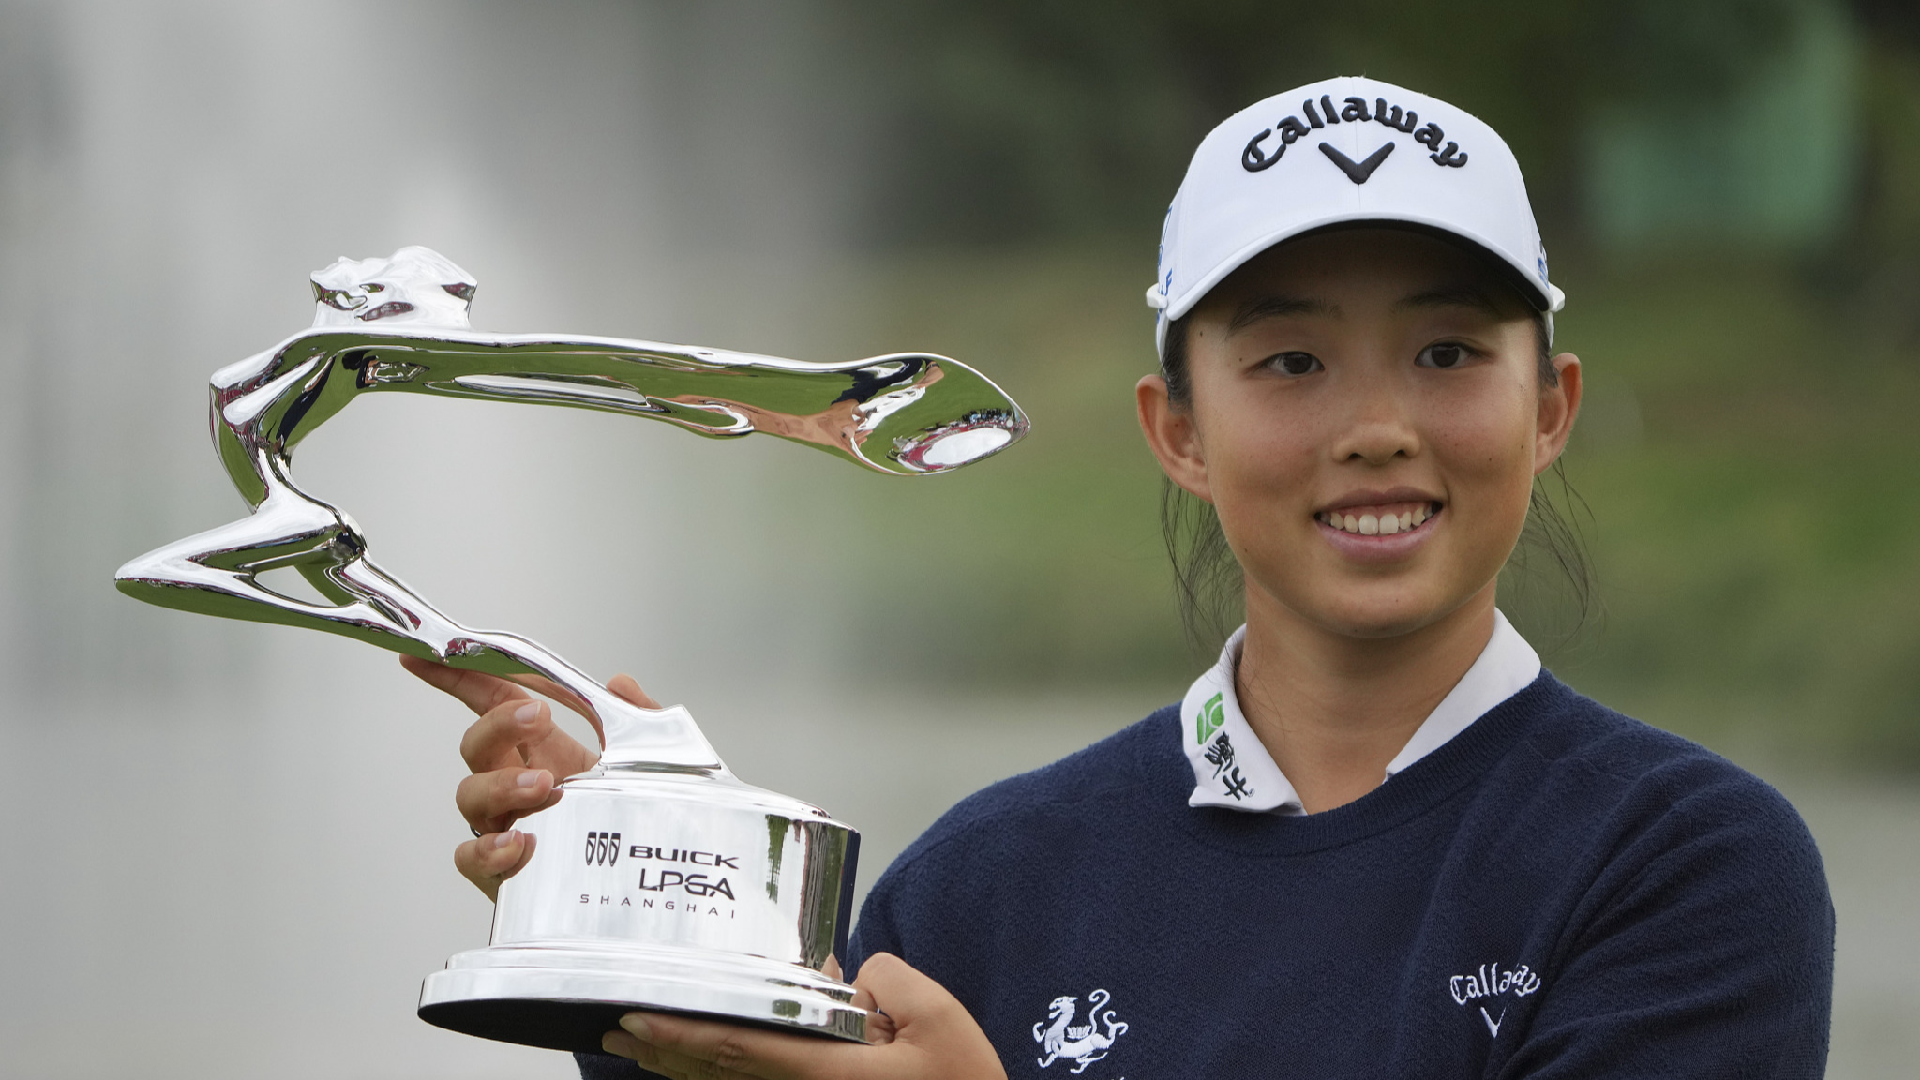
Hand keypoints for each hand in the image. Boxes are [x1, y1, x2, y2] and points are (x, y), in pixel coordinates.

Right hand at [401, 655, 657, 900]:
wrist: (653, 878)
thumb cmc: (645, 818)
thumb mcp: (656, 760)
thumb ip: (643, 717)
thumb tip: (620, 684)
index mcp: (544, 749)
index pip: (492, 703)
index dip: (459, 677)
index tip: (426, 656)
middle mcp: (516, 784)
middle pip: (477, 744)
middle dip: (500, 724)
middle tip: (540, 719)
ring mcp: (506, 827)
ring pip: (469, 796)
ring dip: (503, 785)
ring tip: (546, 786)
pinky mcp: (505, 873)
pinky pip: (473, 858)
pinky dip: (489, 850)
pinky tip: (521, 844)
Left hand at [600, 953, 1005, 1079]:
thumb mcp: (938, 1015)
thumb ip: (887, 979)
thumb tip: (848, 975)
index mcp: (827, 1072)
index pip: (737, 1046)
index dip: (681, 1032)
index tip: (638, 1016)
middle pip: (719, 1071)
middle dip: (663, 1047)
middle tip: (615, 1024)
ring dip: (681, 1063)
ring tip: (640, 1042)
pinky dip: (721, 1071)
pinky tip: (702, 1060)